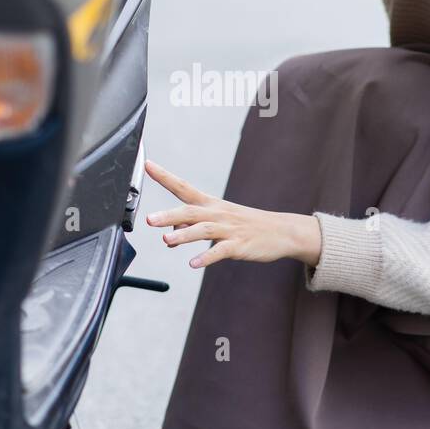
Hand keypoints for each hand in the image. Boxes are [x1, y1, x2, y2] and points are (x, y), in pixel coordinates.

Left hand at [142, 159, 322, 269]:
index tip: (148, 165)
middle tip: (148, 219)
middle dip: (169, 214)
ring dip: (184, 235)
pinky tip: (193, 263)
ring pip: (204, 230)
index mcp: (211, 204)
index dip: (165, 176)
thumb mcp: (218, 221)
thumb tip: (168, 234)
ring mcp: (229, 229)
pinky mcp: (240, 245)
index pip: (183, 187)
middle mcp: (218, 213)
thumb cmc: (246, 225)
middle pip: (190, 211)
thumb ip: (192, 227)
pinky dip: (206, 256)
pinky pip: (221, 251)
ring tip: (166, 240)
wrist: (281, 231)